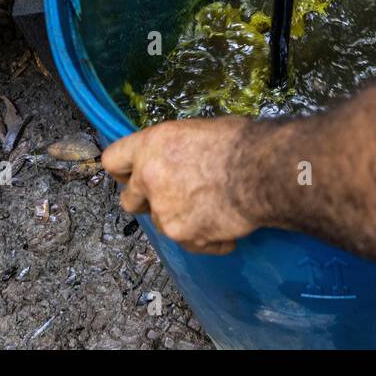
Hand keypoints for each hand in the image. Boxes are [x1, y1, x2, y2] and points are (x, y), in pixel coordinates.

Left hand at [101, 117, 259, 254]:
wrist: (262, 171)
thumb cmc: (239, 143)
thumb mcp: (199, 132)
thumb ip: (175, 150)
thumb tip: (179, 160)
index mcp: (150, 146)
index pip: (113, 160)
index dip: (122, 170)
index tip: (130, 175)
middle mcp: (148, 179)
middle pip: (128, 200)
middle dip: (145, 201)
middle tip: (170, 196)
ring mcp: (163, 211)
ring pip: (160, 223)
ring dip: (179, 219)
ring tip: (210, 207)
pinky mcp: (182, 236)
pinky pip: (189, 243)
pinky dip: (206, 239)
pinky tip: (225, 224)